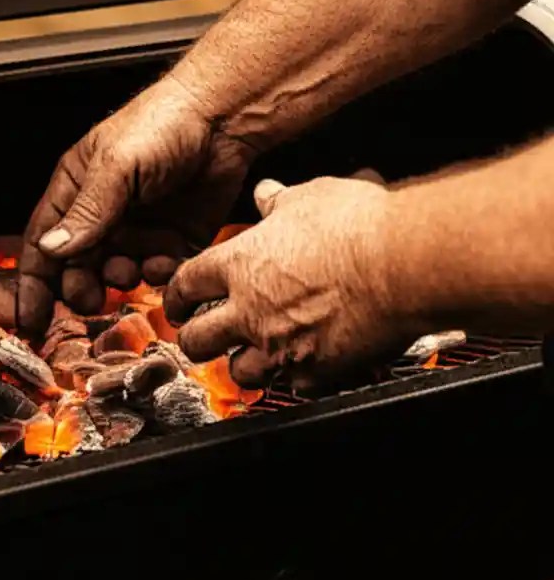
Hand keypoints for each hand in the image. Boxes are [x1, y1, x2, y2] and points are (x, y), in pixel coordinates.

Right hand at [18, 74, 252, 335]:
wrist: (224, 119)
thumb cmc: (162, 123)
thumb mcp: (116, 166)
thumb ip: (86, 212)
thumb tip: (52, 250)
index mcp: (75, 191)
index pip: (43, 243)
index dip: (33, 283)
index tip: (30, 317)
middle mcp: (103, 215)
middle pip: (77, 267)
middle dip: (79, 288)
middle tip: (88, 300)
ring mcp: (138, 230)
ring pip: (116, 274)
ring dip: (119, 279)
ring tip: (127, 269)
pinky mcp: (173, 241)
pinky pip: (157, 272)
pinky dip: (157, 274)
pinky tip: (162, 261)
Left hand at [163, 172, 416, 392]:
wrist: (403, 263)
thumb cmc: (360, 226)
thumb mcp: (311, 196)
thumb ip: (280, 200)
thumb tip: (267, 192)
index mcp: (240, 264)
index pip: (184, 285)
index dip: (177, 296)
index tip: (179, 303)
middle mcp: (250, 309)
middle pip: (196, 339)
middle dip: (194, 341)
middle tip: (201, 339)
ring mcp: (279, 344)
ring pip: (237, 372)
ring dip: (242, 366)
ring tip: (252, 358)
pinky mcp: (314, 370)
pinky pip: (294, 386)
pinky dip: (298, 380)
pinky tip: (307, 368)